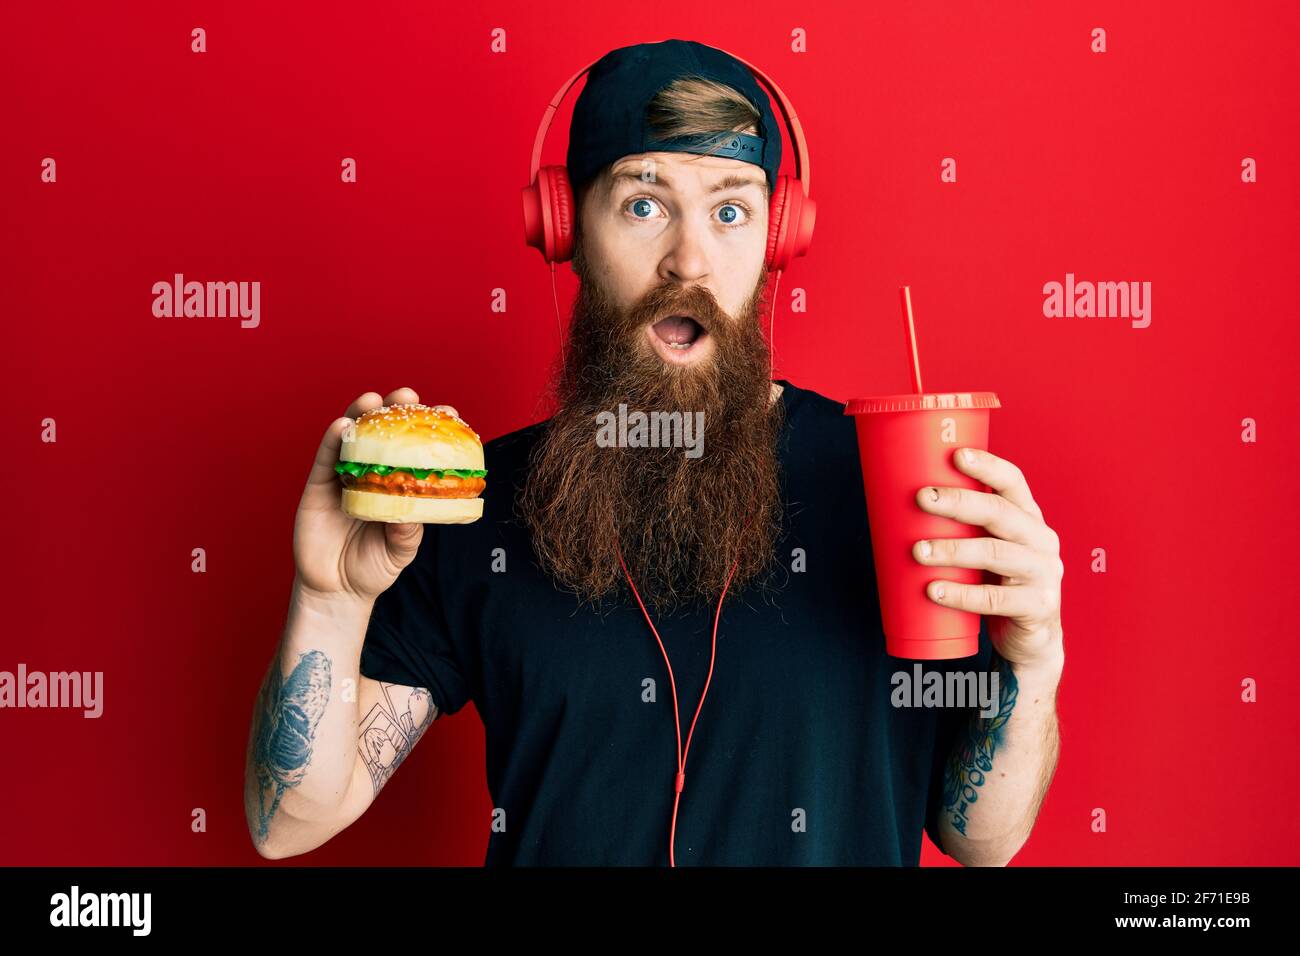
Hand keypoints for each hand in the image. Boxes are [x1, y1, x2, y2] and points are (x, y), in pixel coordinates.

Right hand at [293, 387, 456, 604]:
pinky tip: (342, 425)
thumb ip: (406, 532)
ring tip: (373, 400)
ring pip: (353, 438)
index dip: (429, 429)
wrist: (336, 591)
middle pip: (384, 434)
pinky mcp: (318, 486)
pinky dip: (333, 439)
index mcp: (398, 485)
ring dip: (361, 414)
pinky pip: (326, 458)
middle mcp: (372, 474)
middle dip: (395, 410)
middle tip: (408, 396)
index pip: (416, 450)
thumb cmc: (373, 568)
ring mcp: (344, 477)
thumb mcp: (400, 551)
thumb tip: (411, 512)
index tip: (448, 413)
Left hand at [912, 447, 1063, 673]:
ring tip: (918, 551)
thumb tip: (899, 505)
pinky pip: (994, 599)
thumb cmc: (998, 585)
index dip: (987, 466)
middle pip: (1000, 513)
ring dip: (952, 550)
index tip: (956, 455)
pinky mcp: (1036, 606)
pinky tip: (933, 590)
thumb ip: (962, 529)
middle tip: (923, 498)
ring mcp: (1043, 573)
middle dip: (959, 503)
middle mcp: (1041, 540)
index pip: (1013, 482)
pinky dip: (960, 594)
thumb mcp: (987, 550)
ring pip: (994, 553)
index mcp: (1028, 519)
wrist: (1031, 639)